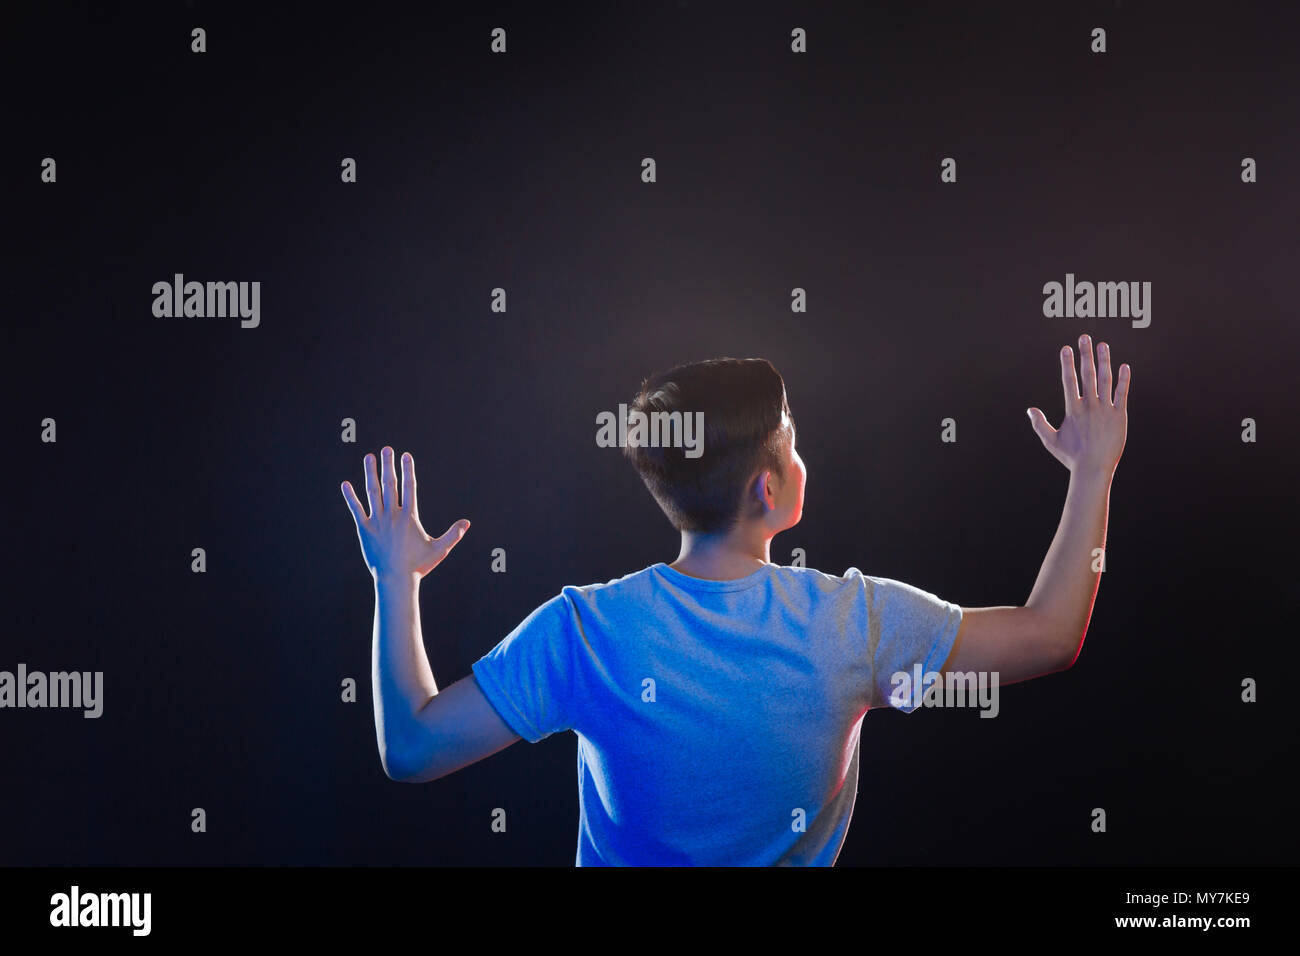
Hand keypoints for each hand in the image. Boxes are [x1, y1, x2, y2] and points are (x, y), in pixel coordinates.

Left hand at [341, 446, 469, 580]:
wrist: (395, 579)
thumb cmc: (419, 566)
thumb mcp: (439, 549)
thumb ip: (453, 534)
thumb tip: (467, 522)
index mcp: (409, 516)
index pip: (409, 487)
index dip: (408, 469)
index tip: (406, 455)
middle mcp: (392, 514)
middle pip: (390, 484)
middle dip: (389, 465)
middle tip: (387, 449)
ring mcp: (377, 521)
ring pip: (372, 492)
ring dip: (370, 473)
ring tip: (368, 457)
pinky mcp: (364, 530)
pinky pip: (356, 509)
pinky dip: (350, 496)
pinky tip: (345, 484)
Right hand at [1028, 333, 1130, 476]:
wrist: (1094, 468)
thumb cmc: (1071, 456)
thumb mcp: (1050, 441)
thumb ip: (1039, 424)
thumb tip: (1029, 410)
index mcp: (1073, 409)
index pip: (1069, 381)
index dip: (1067, 363)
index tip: (1065, 348)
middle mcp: (1089, 406)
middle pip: (1087, 374)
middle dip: (1085, 354)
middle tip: (1084, 337)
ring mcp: (1105, 409)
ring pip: (1106, 379)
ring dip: (1104, 361)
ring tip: (1103, 345)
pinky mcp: (1119, 416)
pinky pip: (1122, 394)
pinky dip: (1123, 380)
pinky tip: (1124, 367)